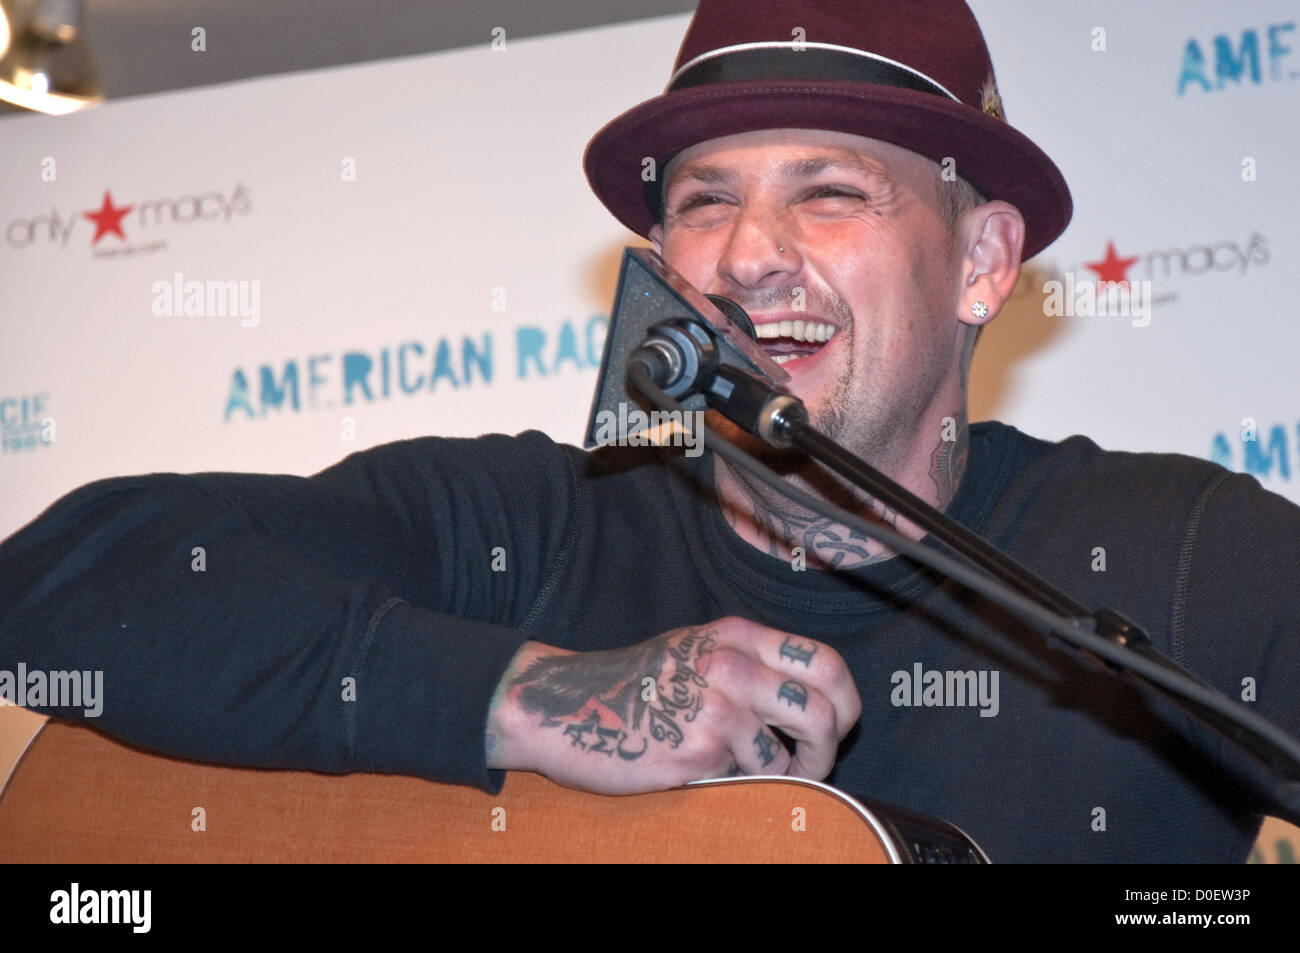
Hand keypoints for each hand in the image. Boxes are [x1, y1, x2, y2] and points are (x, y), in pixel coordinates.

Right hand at [485, 617, 860, 794]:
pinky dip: (734, 785)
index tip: (835, 725)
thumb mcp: (697, 650)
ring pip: (787, 757)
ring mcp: (715, 707)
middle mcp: (733, 665)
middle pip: (825, 712)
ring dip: (780, 778)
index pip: (825, 663)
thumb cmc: (633, 686)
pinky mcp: (696, 750)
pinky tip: (704, 773)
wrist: (565, 706)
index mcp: (737, 636)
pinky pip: (744, 780)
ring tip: (750, 775)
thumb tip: (814, 701)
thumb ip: (751, 662)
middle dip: (827, 750)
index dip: (846, 702)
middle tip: (811, 765)